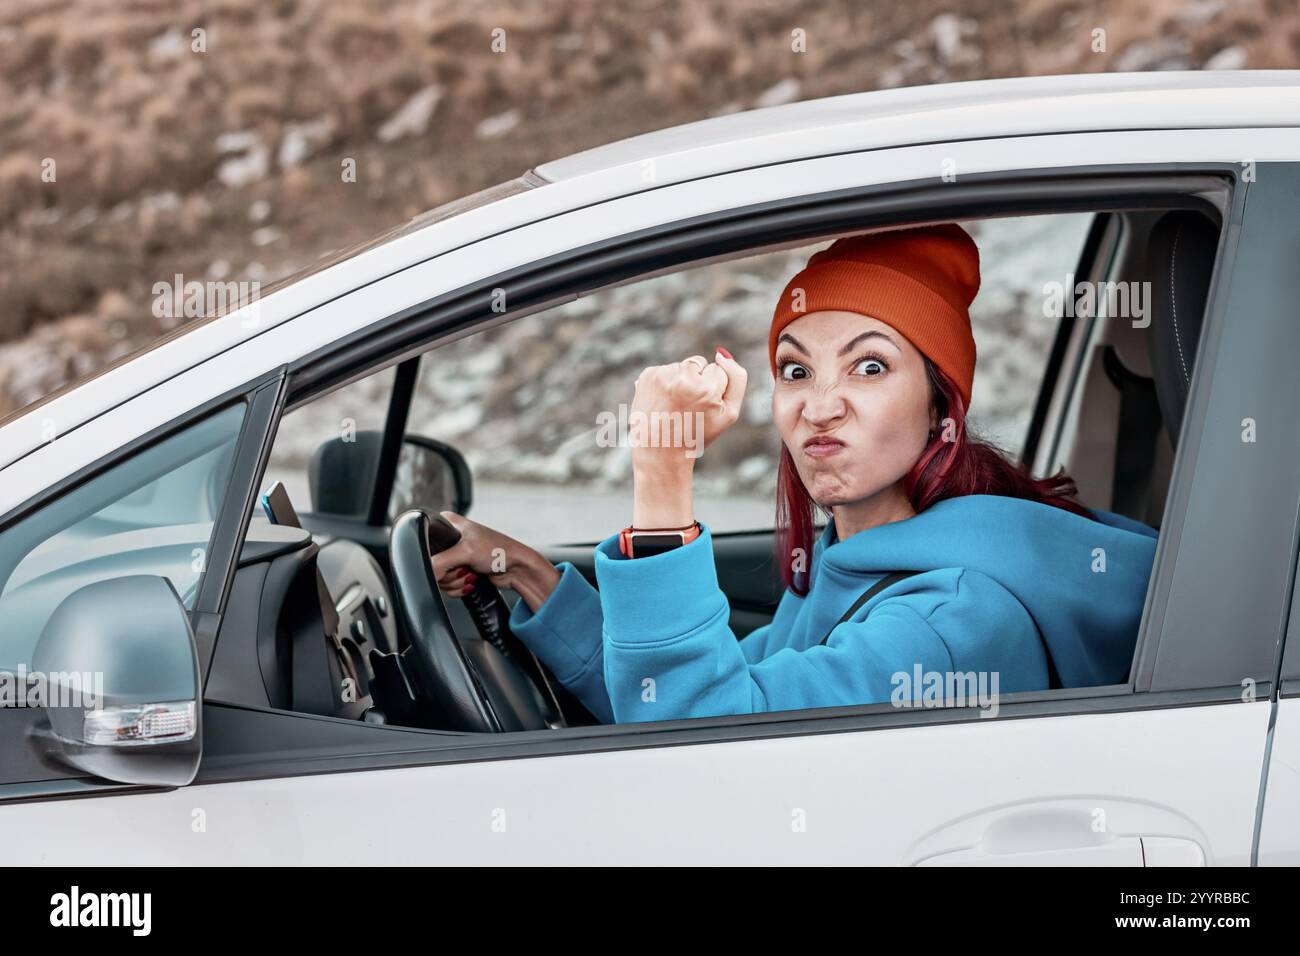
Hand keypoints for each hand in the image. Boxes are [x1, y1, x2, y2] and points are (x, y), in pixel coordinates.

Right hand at [430, 511, 560, 612]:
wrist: (518, 569)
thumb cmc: (499, 551)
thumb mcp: (465, 552)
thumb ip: (439, 563)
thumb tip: (426, 575)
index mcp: (447, 524)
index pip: (425, 544)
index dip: (436, 557)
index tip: (451, 560)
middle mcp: (450, 539)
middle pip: (432, 565)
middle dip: (451, 572)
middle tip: (466, 566)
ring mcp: (455, 556)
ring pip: (440, 578)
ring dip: (457, 581)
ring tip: (472, 572)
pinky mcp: (460, 571)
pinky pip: (448, 586)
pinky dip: (460, 588)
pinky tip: (473, 580)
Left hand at [629, 347, 747, 469]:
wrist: (660, 451)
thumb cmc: (699, 433)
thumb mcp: (729, 413)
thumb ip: (737, 379)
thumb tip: (720, 353)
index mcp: (706, 389)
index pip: (719, 370)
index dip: (714, 389)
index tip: (704, 408)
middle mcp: (683, 378)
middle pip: (700, 363)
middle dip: (698, 381)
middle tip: (689, 407)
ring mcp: (662, 376)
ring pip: (682, 366)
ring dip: (681, 381)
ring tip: (674, 406)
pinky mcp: (647, 375)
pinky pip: (665, 369)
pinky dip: (666, 382)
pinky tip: (663, 401)